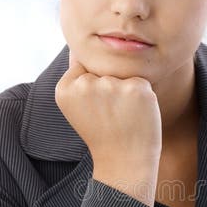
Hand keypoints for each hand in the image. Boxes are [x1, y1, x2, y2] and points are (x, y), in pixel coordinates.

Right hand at [54, 50, 162, 176]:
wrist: (123, 162)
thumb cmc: (102, 132)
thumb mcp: (78, 105)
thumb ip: (77, 75)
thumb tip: (79, 45)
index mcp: (64, 88)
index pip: (83, 66)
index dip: (94, 86)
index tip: (95, 110)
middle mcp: (85, 85)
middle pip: (103, 68)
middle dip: (110, 88)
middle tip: (109, 115)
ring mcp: (112, 85)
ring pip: (122, 73)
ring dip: (126, 91)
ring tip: (122, 116)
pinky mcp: (137, 88)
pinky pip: (140, 80)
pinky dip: (142, 95)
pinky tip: (135, 114)